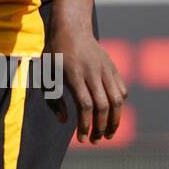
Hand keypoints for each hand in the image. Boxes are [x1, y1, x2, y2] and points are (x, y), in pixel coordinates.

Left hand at [46, 10, 126, 144]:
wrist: (71, 28)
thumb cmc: (55, 54)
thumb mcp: (47, 75)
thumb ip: (53, 99)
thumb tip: (64, 121)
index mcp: (74, 75)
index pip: (85, 106)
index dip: (85, 125)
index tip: (83, 139)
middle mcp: (92, 72)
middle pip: (103, 106)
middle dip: (101, 127)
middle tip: (96, 140)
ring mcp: (105, 69)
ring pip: (117, 99)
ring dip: (115, 120)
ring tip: (108, 133)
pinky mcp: (112, 67)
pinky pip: (121, 89)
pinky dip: (119, 104)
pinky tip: (112, 113)